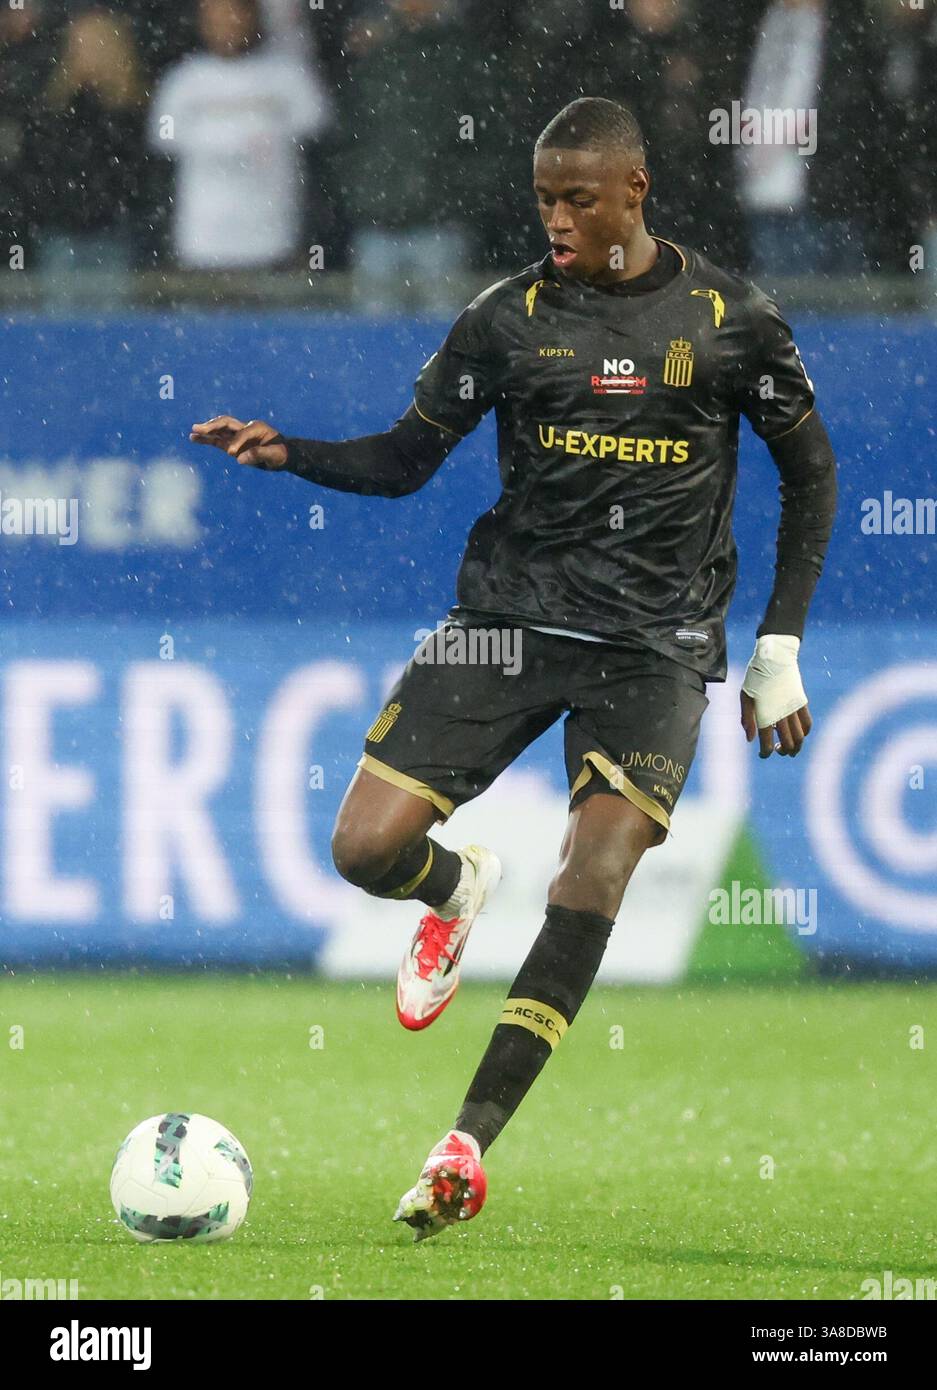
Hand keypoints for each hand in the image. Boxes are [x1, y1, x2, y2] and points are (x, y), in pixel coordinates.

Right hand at [189, 416, 287, 469]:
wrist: (283, 455)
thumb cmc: (280, 453)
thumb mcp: (274, 454)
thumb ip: (258, 454)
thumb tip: (239, 459)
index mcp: (256, 427)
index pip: (242, 433)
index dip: (237, 442)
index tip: (232, 454)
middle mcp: (245, 428)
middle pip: (225, 423)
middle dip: (212, 426)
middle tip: (198, 428)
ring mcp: (237, 436)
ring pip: (219, 430)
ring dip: (206, 431)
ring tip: (192, 433)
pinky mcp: (233, 445)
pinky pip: (218, 441)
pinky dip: (207, 440)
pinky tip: (195, 439)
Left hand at [740, 634, 811, 757]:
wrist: (775, 658)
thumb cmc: (756, 677)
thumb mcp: (745, 696)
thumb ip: (747, 719)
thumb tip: (750, 740)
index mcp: (765, 715)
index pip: (767, 744)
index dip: (765, 753)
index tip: (763, 754)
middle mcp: (782, 715)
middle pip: (788, 743)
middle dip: (783, 752)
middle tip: (778, 751)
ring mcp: (794, 709)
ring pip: (801, 736)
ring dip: (797, 747)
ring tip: (790, 749)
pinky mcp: (802, 702)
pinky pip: (808, 723)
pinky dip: (806, 733)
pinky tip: (800, 734)